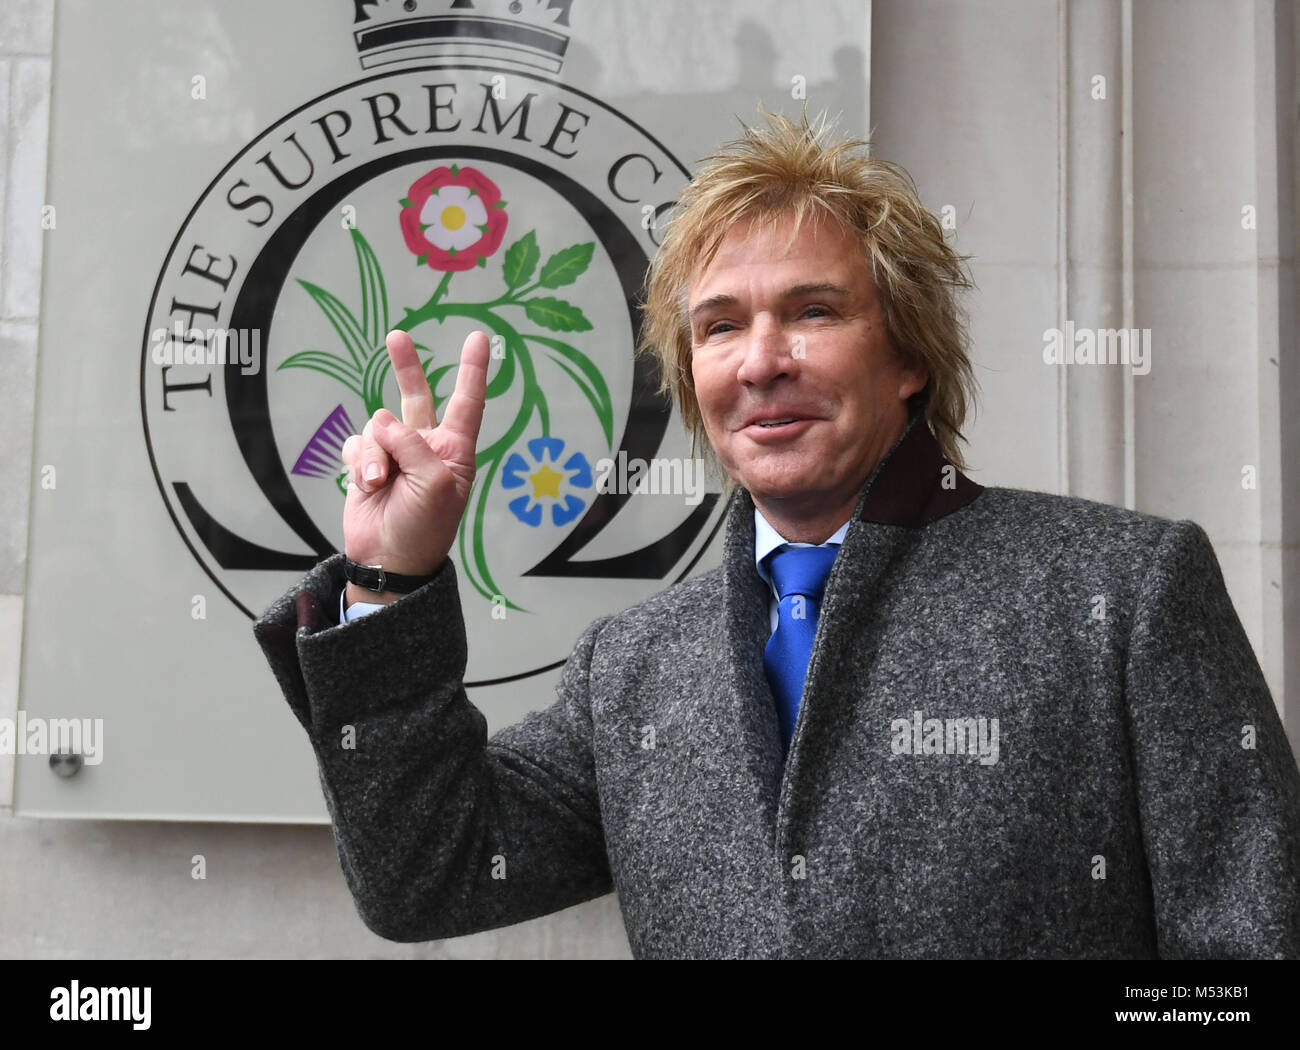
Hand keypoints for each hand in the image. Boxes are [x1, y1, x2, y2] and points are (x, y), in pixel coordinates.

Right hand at [340, 329, 488, 603]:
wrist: (389, 560)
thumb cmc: (424, 528)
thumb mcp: (433, 484)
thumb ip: (412, 444)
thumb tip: (383, 419)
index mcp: (455, 450)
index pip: (467, 403)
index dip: (472, 370)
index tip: (479, 338)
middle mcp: (426, 447)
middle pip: (416, 396)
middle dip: (406, 366)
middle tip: (397, 337)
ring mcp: (395, 454)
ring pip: (377, 426)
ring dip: (374, 453)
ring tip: (378, 482)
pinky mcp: (366, 464)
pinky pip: (356, 443)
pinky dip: (358, 462)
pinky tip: (365, 485)